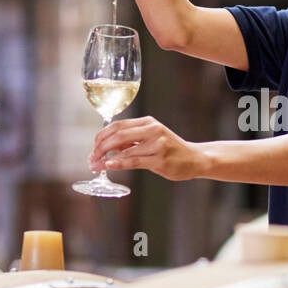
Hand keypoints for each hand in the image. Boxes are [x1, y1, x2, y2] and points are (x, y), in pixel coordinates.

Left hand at [88, 116, 204, 181]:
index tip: (94, 146)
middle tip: (91, 157)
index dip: (102, 135)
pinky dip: (118, 163)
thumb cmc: (171, 150)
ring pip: (124, 149)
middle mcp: (153, 130)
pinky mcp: (160, 159)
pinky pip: (134, 161)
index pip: (118, 125)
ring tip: (96, 165)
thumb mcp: (152, 139)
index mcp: (149, 122)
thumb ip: (133, 141)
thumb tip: (109, 148)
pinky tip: (108, 165)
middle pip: (118, 135)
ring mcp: (157, 144)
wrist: (195, 159)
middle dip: (100, 146)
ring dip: (106, 158)